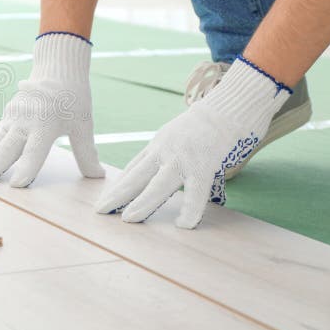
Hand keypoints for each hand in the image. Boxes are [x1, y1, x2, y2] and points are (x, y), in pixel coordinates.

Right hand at [0, 32, 104, 186]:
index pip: (35, 150)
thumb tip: (98, 176)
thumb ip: (87, 153)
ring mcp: (13, 118)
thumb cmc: (73, 98)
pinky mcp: (7, 117)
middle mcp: (26, 121)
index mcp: (46, 123)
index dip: (28, 168)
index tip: (17, 184)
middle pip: (7, 148)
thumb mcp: (83, 125)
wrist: (57, 70)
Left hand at [95, 57, 290, 228]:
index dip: (118, 185)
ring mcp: (183, 157)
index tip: (105, 200)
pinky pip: (196, 191)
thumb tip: (159, 173)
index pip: (133, 168)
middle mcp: (165, 150)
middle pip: (136, 176)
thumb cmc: (208, 124)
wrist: (230, 105)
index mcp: (158, 144)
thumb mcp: (177, 136)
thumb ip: (167, 153)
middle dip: (117, 195)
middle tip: (99, 211)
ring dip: (141, 203)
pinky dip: (189, 209)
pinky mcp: (205, 163)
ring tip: (127, 220)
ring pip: (158, 185)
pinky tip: (183, 225)